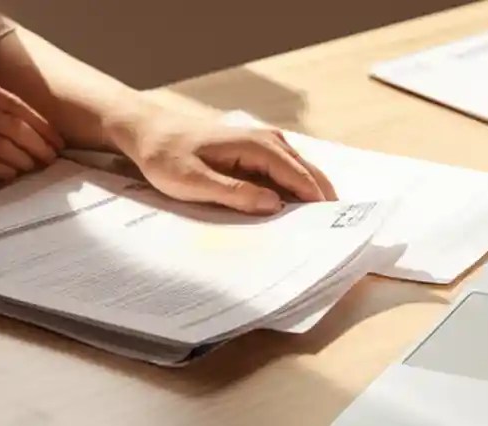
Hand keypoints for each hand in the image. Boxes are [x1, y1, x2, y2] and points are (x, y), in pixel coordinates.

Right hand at [0, 65, 64, 178]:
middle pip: (14, 125)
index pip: (15, 104)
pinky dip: (0, 170)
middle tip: (52, 159)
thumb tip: (6, 118)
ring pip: (1, 145)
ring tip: (36, 170)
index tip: (55, 138)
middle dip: (39, 145)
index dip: (40, 124)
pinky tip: (11, 176)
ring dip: (24, 160)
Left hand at [112, 107, 337, 213]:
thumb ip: (235, 193)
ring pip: (300, 172)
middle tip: (338, 233)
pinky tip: (296, 212)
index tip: (334, 228)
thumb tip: (274, 205)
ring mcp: (264, 143)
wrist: (149, 131)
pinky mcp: (256, 151)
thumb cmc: (166, 156)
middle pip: (309, 173)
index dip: (318, 202)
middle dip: (324, 200)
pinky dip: (296, 190)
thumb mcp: (194, 181)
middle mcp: (268, 140)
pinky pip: (286, 172)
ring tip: (323, 227)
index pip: (300, 177)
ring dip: (312, 196)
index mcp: (256, 146)